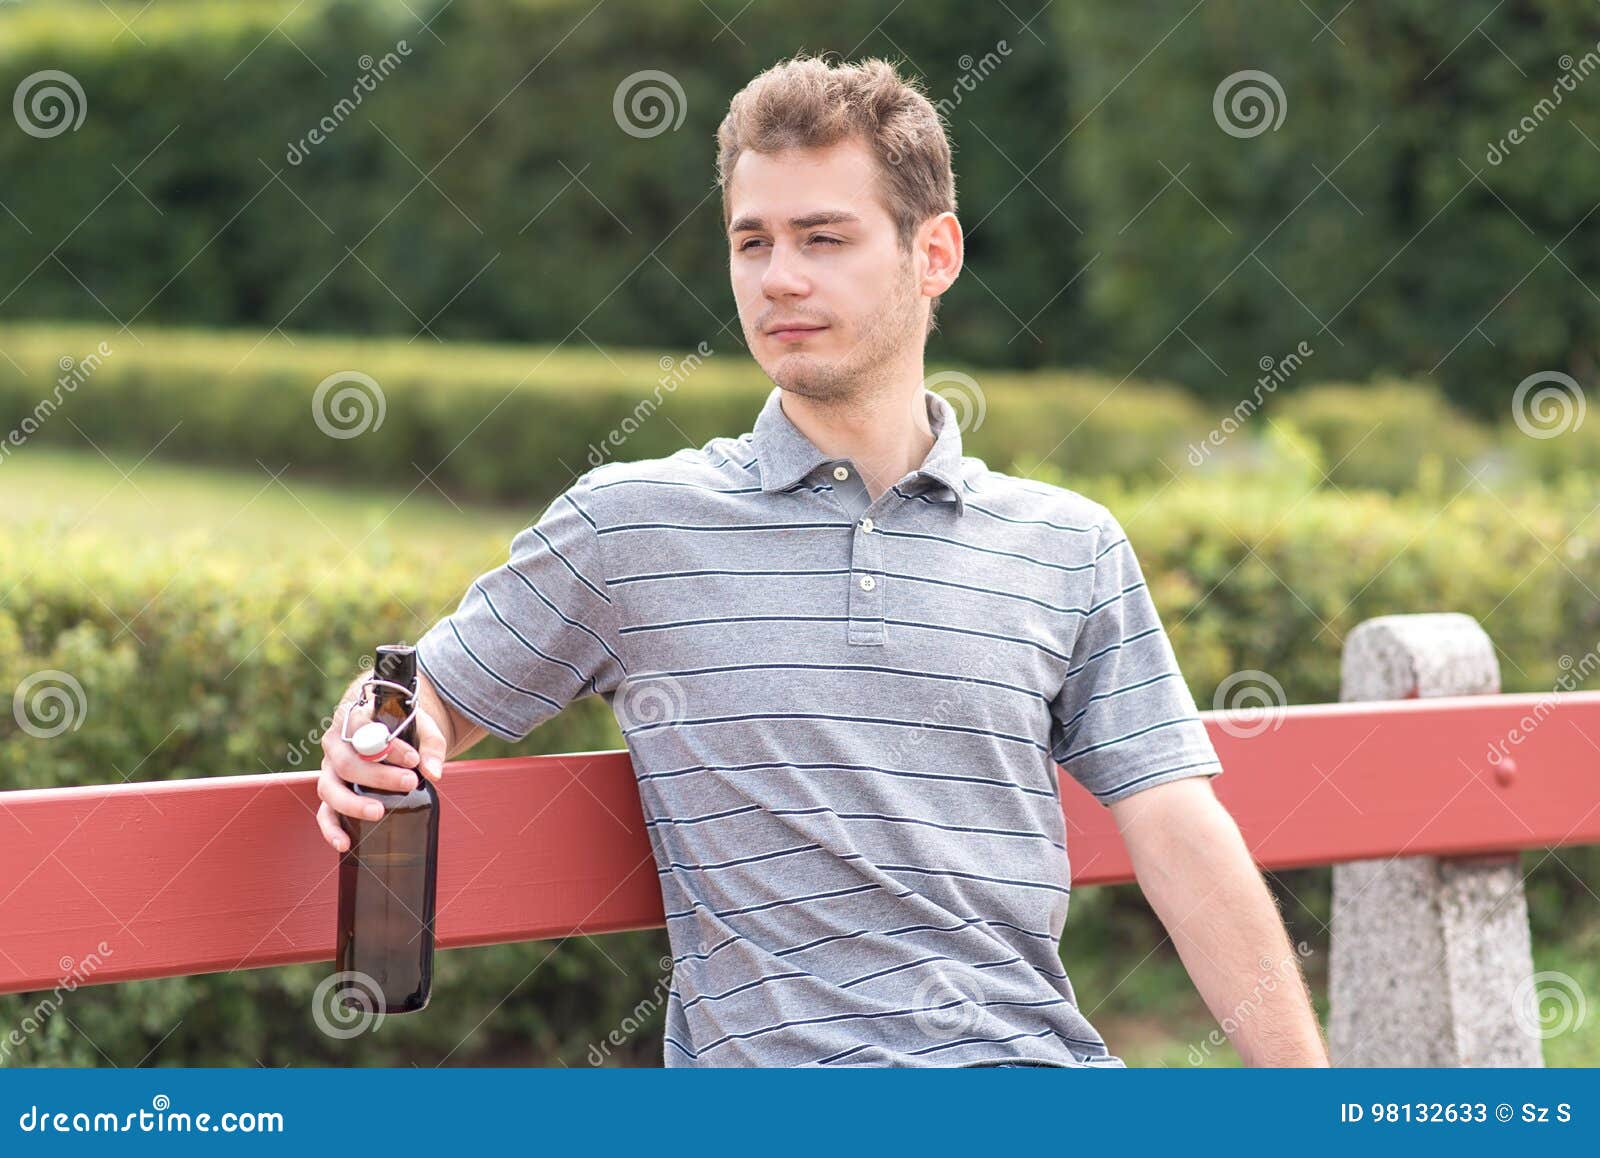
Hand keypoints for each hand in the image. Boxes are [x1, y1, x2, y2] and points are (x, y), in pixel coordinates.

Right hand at [315, 688, 446, 851]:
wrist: (387, 728)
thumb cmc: (402, 725)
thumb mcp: (421, 726)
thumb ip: (431, 745)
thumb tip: (434, 773)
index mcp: (353, 718)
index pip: (363, 730)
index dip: (389, 747)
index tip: (415, 759)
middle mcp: (335, 744)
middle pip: (346, 763)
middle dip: (378, 776)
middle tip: (409, 783)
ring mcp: (329, 770)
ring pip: (329, 788)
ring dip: (353, 803)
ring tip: (378, 812)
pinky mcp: (331, 792)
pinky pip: (324, 812)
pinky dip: (331, 829)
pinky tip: (345, 842)